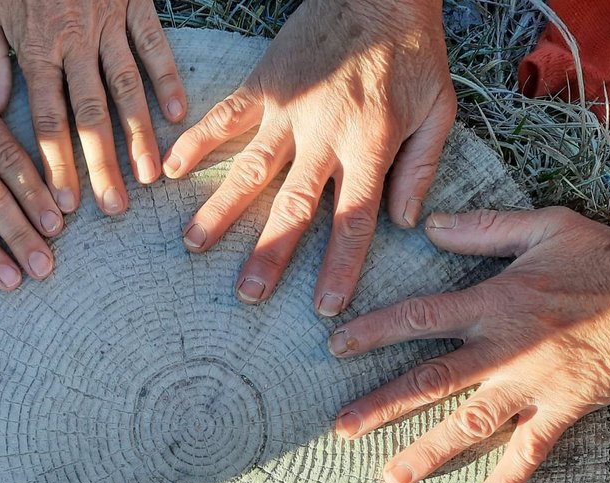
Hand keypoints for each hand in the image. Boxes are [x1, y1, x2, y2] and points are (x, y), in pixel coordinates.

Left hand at [0, 0, 185, 214]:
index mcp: (35, 46)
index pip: (46, 118)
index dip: (57, 162)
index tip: (65, 202)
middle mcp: (74, 41)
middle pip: (90, 114)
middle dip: (103, 165)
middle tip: (115, 208)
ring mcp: (107, 22)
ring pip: (126, 87)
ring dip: (140, 134)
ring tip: (152, 175)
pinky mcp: (134, 2)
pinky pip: (154, 44)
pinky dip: (168, 78)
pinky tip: (177, 115)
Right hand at [164, 0, 454, 310]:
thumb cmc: (414, 48)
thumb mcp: (440, 107)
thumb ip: (422, 168)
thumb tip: (402, 223)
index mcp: (371, 145)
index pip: (354, 220)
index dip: (339, 267)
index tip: (324, 306)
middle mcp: (324, 134)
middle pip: (293, 207)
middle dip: (269, 254)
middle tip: (246, 295)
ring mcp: (288, 110)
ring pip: (250, 170)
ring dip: (220, 210)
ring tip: (193, 244)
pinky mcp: (265, 84)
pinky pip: (225, 117)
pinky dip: (196, 141)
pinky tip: (169, 168)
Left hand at [329, 208, 609, 482]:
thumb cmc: (608, 258)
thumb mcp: (545, 226)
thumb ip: (484, 229)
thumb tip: (429, 225)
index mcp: (495, 302)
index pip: (419, 317)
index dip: (374, 331)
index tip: (335, 346)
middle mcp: (506, 347)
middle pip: (432, 380)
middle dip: (382, 405)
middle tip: (341, 428)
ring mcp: (534, 384)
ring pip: (471, 423)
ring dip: (429, 452)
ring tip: (392, 477)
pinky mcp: (564, 409)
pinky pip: (531, 451)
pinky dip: (508, 480)